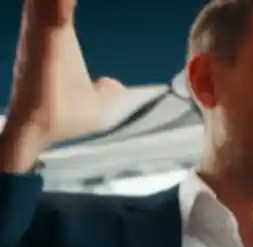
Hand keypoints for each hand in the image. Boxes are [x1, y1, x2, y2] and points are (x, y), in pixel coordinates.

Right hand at [0, 0, 125, 171]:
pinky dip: (62, 0)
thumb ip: (106, 92)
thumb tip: (114, 86)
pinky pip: (56, 6)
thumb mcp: (95, 102)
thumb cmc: (61, 116)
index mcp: (56, 31)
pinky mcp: (44, 35)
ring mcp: (40, 27)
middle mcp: (43, 24)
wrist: (39, 130)